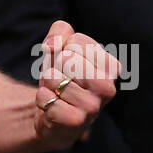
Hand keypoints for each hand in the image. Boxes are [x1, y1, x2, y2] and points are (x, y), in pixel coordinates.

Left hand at [32, 20, 119, 149]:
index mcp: (111, 67)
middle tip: (62, 80)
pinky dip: (42, 100)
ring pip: (54, 78)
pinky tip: (52, 106)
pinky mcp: (76, 122)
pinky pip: (46, 98)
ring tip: (58, 93)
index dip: (63, 50)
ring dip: (48, 84)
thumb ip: (60, 31)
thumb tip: (52, 46)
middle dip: (56, 67)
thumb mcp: (61, 47)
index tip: (69, 64)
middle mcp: (108, 88)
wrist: (53, 112)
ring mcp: (93, 107)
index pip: (76, 42)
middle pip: (66, 58)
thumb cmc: (62, 75)